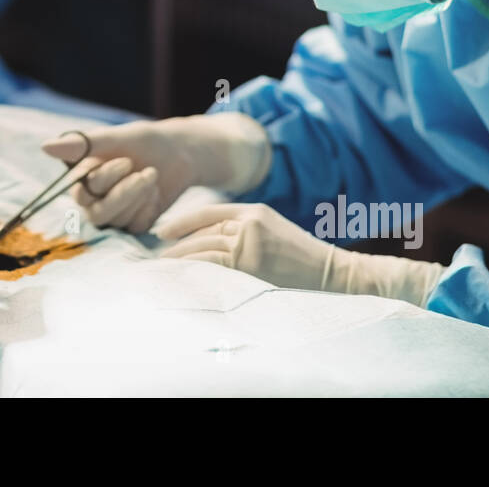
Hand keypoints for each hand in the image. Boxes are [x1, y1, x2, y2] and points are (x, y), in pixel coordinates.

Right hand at [38, 113, 270, 232]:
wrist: (180, 153)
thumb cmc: (145, 141)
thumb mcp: (116, 138)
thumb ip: (82, 145)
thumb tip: (44, 147)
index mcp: (83, 178)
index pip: (82, 193)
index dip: (106, 180)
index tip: (127, 161)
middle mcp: (93, 199)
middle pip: (98, 214)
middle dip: (126, 193)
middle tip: (149, 172)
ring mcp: (113, 214)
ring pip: (117, 222)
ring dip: (139, 198)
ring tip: (153, 176)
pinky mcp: (132, 224)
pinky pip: (135, 228)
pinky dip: (148, 210)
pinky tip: (155, 193)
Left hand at [159, 203, 444, 304]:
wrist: (333, 272)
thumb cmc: (302, 258)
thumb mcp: (273, 232)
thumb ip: (243, 230)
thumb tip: (207, 242)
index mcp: (254, 210)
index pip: (208, 212)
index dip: (181, 222)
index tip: (160, 231)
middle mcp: (248, 222)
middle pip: (201, 232)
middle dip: (175, 245)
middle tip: (154, 256)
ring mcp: (249, 243)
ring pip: (202, 249)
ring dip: (178, 260)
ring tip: (161, 269)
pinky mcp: (250, 263)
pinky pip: (211, 266)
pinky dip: (192, 271)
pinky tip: (179, 278)